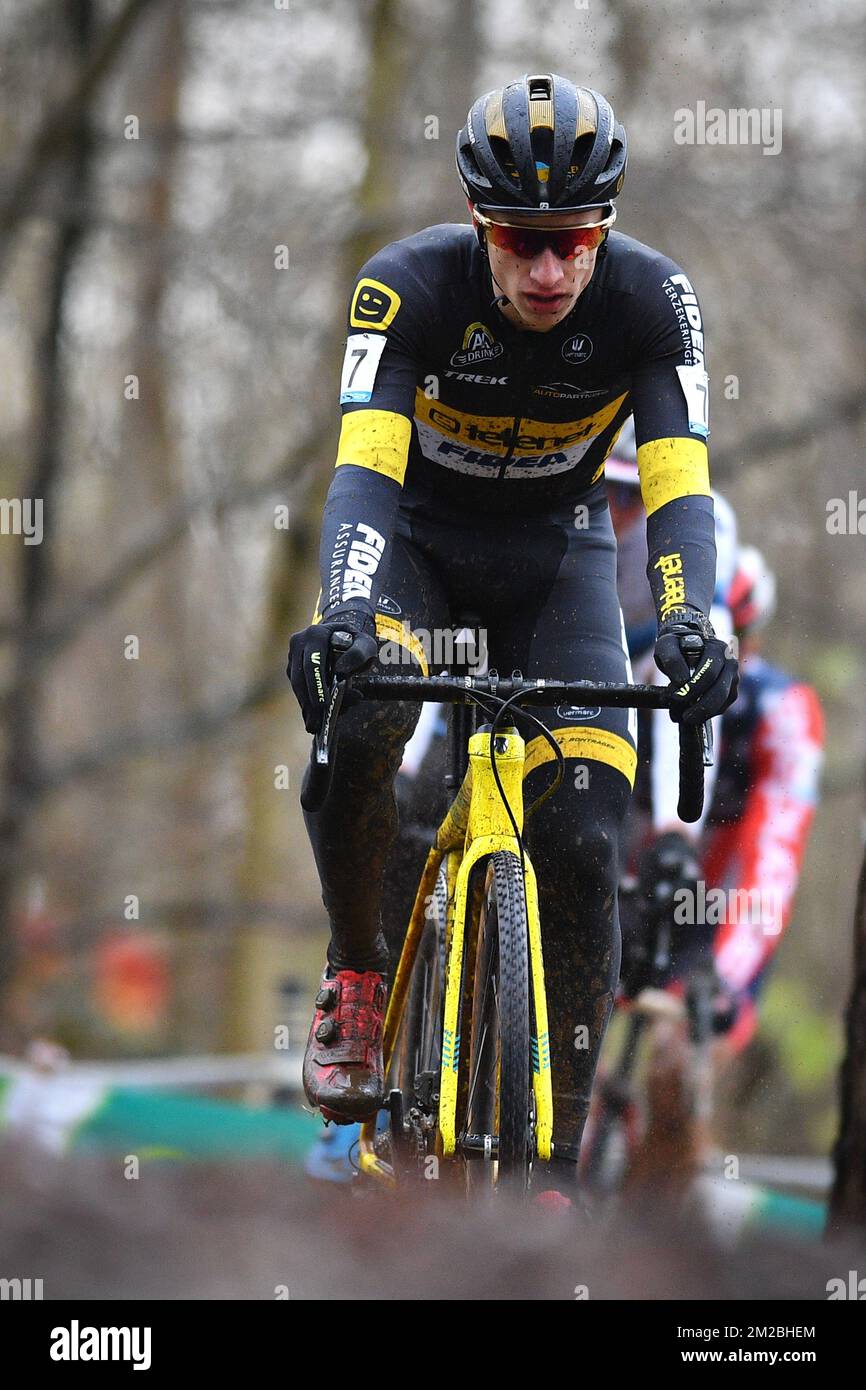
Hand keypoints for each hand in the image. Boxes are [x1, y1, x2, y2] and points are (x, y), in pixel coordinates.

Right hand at [287, 608, 377, 733]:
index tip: (324, 705)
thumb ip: (358, 655)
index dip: (317, 685)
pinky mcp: (293, 670)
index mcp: (316, 634)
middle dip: (310, 702)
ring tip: (316, 726)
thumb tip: (341, 674)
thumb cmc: (356, 643)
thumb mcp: (365, 645)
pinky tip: (315, 719)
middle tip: (317, 724)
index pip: (313, 663)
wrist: (343, 639)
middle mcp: (299, 643)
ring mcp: (293, 657)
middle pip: (301, 677)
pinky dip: (307, 705)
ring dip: (307, 707)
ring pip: (297, 686)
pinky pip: (299, 690)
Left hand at [654, 607, 737, 723]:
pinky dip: (707, 715)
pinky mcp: (730, 691)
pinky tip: (692, 716)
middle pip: (719, 690)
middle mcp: (729, 662)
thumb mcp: (667, 646)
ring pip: (723, 701)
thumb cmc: (677, 646)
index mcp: (717, 649)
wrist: (687, 647)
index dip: (692, 688)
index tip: (674, 698)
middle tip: (683, 717)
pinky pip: (722, 707)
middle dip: (700, 706)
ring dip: (703, 713)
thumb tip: (681, 681)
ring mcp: (733, 678)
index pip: (708, 673)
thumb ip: (672, 659)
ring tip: (683, 718)